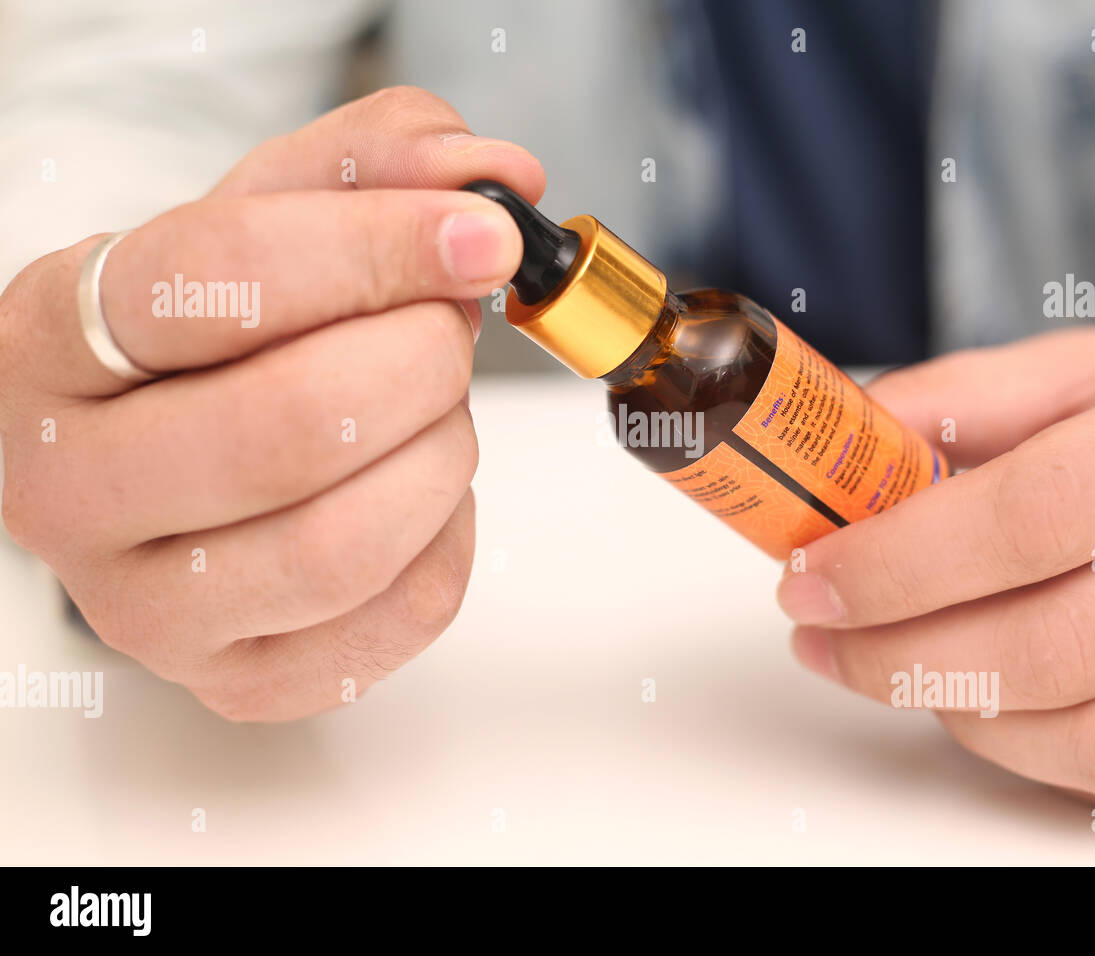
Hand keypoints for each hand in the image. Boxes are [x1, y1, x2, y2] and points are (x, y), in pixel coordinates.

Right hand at [0, 87, 542, 720]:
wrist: (171, 456)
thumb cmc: (219, 339)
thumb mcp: (269, 217)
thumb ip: (372, 164)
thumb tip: (489, 174)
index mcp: (52, 341)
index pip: (216, 279)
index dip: (374, 248)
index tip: (477, 235)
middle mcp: (69, 486)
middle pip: (290, 425)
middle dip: (418, 361)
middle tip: (445, 329)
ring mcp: (148, 605)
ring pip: (346, 542)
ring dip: (441, 453)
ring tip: (434, 410)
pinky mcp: (240, 678)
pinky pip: (403, 611)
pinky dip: (452, 534)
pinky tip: (418, 491)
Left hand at [778, 323, 1094, 819]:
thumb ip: (975, 395)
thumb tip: (848, 437)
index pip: (1035, 514)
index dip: (902, 561)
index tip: (813, 578)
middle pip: (1059, 646)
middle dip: (904, 658)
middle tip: (827, 639)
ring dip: (966, 719)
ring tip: (899, 671)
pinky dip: (1043, 760)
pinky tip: (993, 707)